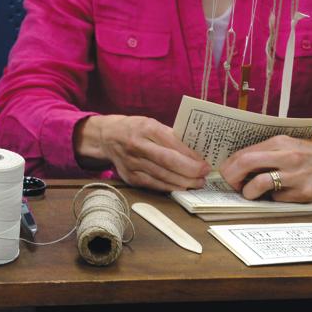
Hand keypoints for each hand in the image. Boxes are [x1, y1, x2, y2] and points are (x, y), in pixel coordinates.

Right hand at [74, 115, 210, 191]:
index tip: (205, 162)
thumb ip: (171, 136)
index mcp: (146, 128)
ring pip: (163, 176)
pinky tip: (182, 187)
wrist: (107, 137)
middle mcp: (137, 145)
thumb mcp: (152, 124)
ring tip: (197, 183)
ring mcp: (132, 163)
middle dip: (190, 171)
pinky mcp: (130, 177)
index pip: (173, 143)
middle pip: (168, 162)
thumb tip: (195, 151)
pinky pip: (154, 184)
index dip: (191, 155)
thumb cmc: (135, 129)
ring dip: (183, 182)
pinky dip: (170, 187)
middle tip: (204, 174)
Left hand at [218, 127, 311, 201]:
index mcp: (280, 143)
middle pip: (246, 164)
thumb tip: (238, 166)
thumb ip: (266, 153)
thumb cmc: (310, 153)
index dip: (229, 165)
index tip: (226, 172)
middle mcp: (287, 157)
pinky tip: (278, 194)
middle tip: (231, 184)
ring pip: (258, 184)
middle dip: (231, 177)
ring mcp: (295, 176)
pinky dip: (273, 198)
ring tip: (250, 193)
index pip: (244, 153)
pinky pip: (277, 199)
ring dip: (248, 192)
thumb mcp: (288, 145)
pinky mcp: (303, 193)